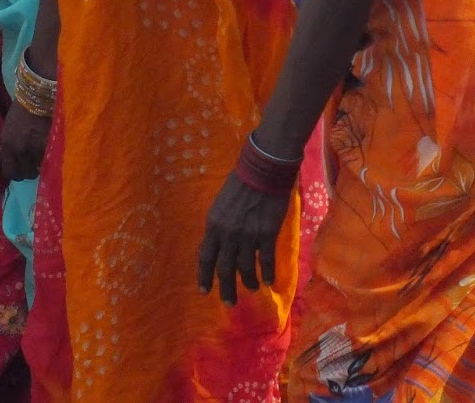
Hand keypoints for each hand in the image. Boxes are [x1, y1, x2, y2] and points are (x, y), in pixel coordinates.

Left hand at [0, 101, 50, 180]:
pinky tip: (52, 150)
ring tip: (44, 156)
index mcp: (7, 145)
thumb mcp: (10, 130)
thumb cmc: (22, 109)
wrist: (37, 94)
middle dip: (31, 170)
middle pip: (26, 174)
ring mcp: (36, 148)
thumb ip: (12, 147)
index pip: (10, 172)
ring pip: (40, 168)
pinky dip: (51, 157)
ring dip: (42, 165)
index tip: (22, 170)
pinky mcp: (50, 143)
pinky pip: (50, 159)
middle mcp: (20, 150)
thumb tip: (18, 162)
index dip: (17, 173)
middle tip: (35, 163)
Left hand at [197, 173, 290, 305]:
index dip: (204, 276)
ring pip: (245, 269)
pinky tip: (269, 282)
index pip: (205, 257)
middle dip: (226, 289)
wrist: (264, 171)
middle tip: (229, 303)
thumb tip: (220, 245)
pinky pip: (265, 260)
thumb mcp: (221, 205)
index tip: (204, 291)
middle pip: (224, 269)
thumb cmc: (240, 183)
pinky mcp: (267, 234)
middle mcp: (228, 235)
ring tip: (252, 289)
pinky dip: (267, 273)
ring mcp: (248, 236)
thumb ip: (219, 226)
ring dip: (248, 282)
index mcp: (213, 225)